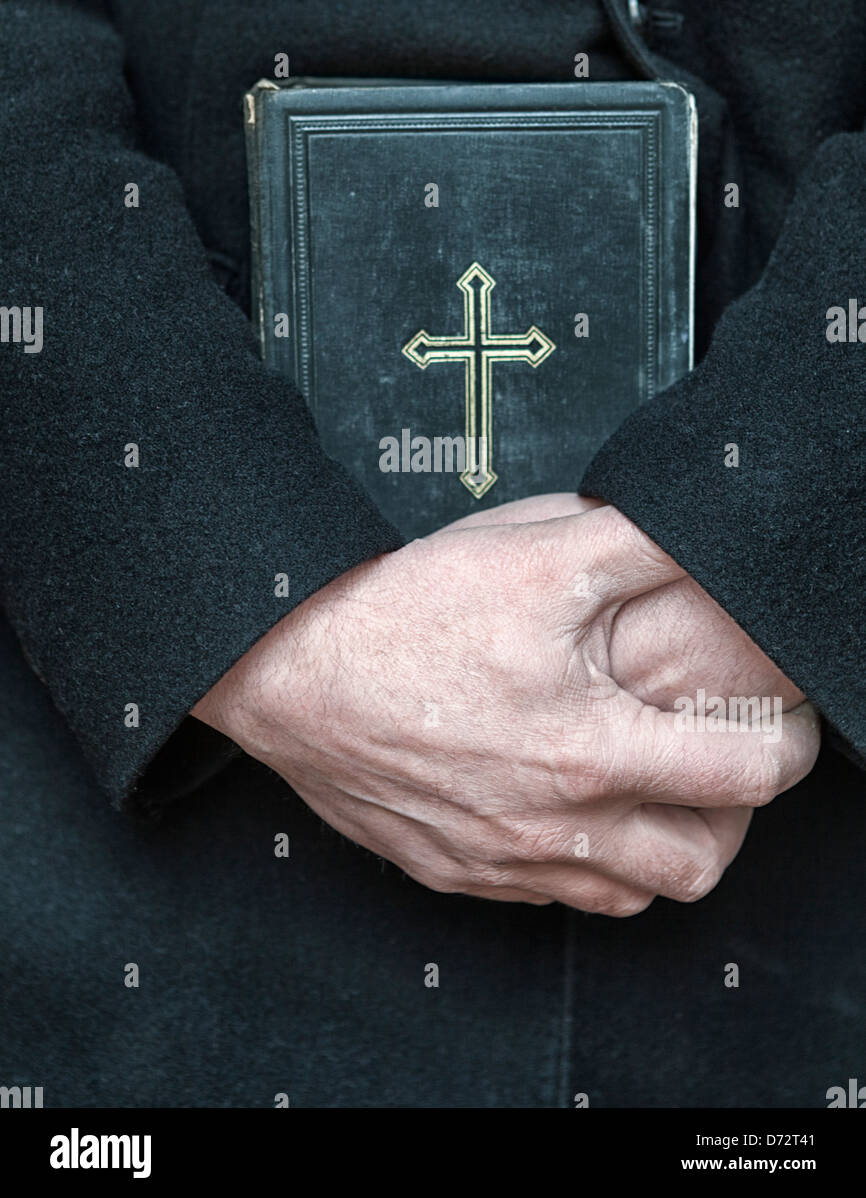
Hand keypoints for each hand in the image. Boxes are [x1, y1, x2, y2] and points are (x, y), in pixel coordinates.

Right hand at [193, 504, 818, 913]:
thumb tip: (707, 539)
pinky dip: (584, 865)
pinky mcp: (455, 867)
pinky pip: (549, 897)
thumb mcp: (536, 553)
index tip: (784, 718)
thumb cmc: (402, 614)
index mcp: (590, 750)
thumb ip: (641, 546)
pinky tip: (570, 809)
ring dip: (662, 848)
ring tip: (655, 790)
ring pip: (628, 894)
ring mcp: (502, 856)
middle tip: (725, 762)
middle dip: (736, 815)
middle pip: (699, 861)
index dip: (789, 743)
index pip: (746, 776)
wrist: (285, 668)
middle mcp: (553, 822)